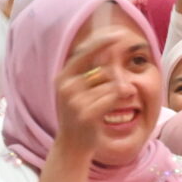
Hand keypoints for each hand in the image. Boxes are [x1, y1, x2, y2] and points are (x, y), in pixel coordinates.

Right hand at [52, 24, 131, 151]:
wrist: (71, 147)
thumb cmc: (79, 116)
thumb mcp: (79, 91)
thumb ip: (91, 74)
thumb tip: (110, 52)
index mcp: (63, 78)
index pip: (84, 53)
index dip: (102, 42)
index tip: (119, 34)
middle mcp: (66, 87)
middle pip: (103, 70)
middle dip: (114, 78)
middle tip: (114, 90)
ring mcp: (75, 101)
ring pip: (111, 85)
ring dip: (116, 94)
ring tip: (104, 108)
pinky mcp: (87, 114)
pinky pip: (113, 98)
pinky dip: (117, 102)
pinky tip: (107, 112)